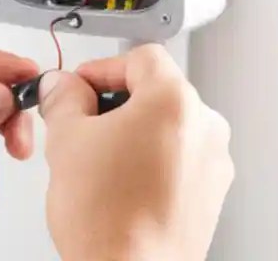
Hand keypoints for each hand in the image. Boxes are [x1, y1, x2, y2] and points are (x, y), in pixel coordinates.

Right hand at [39, 44, 233, 260]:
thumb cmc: (109, 219)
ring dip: (135, 136)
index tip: (78, 87)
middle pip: (157, 92)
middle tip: (82, 127)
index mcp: (175, 100)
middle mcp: (206, 124)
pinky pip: (181, 161)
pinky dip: (154, 164)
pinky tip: (123, 188)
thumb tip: (63, 87)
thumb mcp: (67, 143)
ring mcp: (214, 159)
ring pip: (170, 128)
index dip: (102, 68)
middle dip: (117, 105)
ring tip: (100, 166)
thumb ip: (64, 101)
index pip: (141, 57)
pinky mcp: (213, 191)